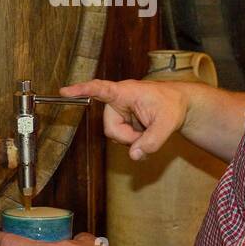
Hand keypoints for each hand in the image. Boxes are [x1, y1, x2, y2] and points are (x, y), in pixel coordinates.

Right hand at [60, 78, 187, 160]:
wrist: (180, 105)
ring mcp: (120, 112)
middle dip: (128, 138)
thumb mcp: (167, 124)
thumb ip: (151, 142)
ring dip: (132, 139)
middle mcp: (118, 101)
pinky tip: (144, 132)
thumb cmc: (173, 105)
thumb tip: (134, 156)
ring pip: (115, 135)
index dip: (82, 90)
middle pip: (110, 128)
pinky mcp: (123, 121)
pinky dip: (133, 140)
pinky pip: (121, 138)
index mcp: (125, 92)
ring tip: (148, 129)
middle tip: (147, 134)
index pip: (100, 89)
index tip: (64, 91)